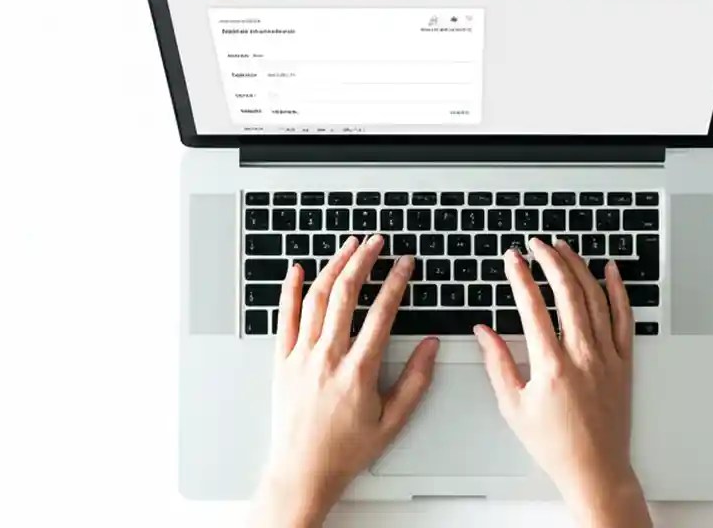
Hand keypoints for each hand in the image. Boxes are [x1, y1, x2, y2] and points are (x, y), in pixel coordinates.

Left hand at [252, 235, 438, 527]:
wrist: (302, 470)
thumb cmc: (346, 450)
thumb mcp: (392, 421)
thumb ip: (415, 381)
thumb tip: (431, 347)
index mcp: (358, 371)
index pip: (382, 313)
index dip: (396, 282)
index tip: (405, 264)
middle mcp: (328, 357)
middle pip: (347, 295)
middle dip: (364, 261)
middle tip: (376, 243)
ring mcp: (301, 356)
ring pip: (317, 299)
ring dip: (334, 267)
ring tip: (348, 247)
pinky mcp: (281, 361)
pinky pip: (284, 317)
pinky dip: (291, 290)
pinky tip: (299, 270)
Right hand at [474, 238, 650, 527]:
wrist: (595, 468)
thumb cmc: (554, 444)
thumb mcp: (513, 406)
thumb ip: (497, 363)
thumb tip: (484, 331)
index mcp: (551, 365)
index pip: (533, 306)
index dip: (520, 276)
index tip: (512, 259)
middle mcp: (582, 355)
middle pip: (567, 292)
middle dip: (549, 260)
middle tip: (536, 244)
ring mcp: (607, 356)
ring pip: (595, 298)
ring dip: (578, 267)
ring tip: (563, 248)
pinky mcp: (624, 362)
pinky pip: (624, 317)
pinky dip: (618, 290)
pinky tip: (609, 271)